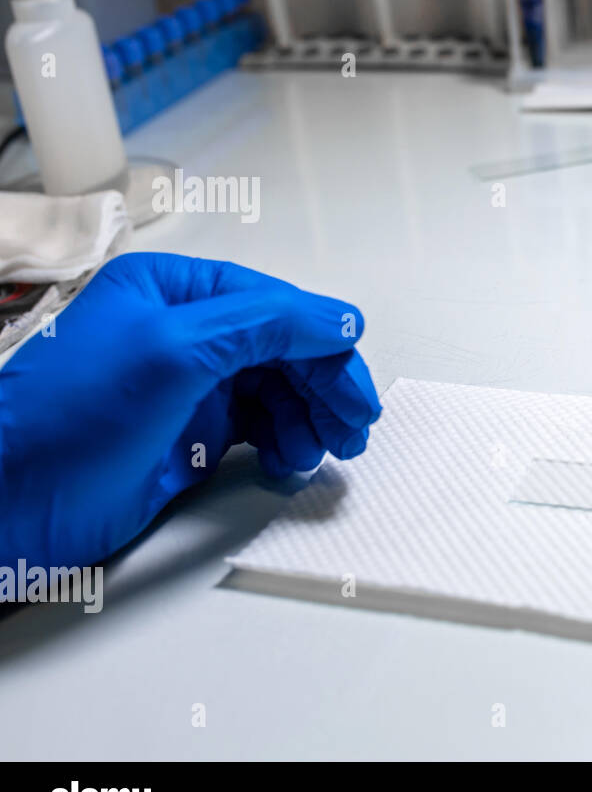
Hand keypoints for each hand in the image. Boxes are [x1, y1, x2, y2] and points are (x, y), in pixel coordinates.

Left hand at [0, 252, 381, 569]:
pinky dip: (283, 444)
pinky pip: (258, 430)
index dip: (325, 347)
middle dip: (324, 389)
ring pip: (278, 392)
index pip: (276, 308)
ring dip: (308, 420)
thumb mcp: (174, 349)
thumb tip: (338, 319)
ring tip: (317, 452)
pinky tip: (286, 461)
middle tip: (353, 430)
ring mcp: (188, 387)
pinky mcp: (189, 437)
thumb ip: (264, 323)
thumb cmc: (67, 419)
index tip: (357, 390)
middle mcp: (185, 333)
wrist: (9, 500)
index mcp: (176, 291)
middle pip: (285, 352)